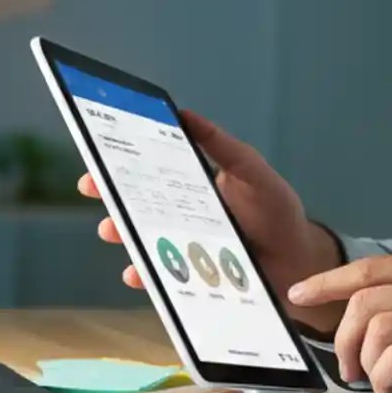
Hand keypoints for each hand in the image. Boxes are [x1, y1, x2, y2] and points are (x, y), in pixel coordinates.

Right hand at [77, 108, 344, 329]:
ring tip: (111, 229)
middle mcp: (179, 215)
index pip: (148, 169)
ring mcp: (181, 247)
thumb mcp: (252, 171)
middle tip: (92, 186)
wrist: (299, 261)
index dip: (120, 161)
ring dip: (122, 233)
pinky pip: (159, 276)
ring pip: (141, 238)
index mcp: (189, 186)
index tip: (98, 153)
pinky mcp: (188, 278)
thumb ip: (222, 146)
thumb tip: (185, 114)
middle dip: (109, 194)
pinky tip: (137, 272)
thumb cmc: (275, 211)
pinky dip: (145, 275)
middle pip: (135, 203)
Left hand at [289, 253, 391, 392]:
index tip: (298, 296)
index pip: (368, 269)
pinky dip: (382, 381)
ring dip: (363, 363)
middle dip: (340, 337)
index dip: (325, 282)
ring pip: (373, 331)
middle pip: (362, 302)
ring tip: (374, 381)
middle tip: (344, 365)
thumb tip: (361, 307)